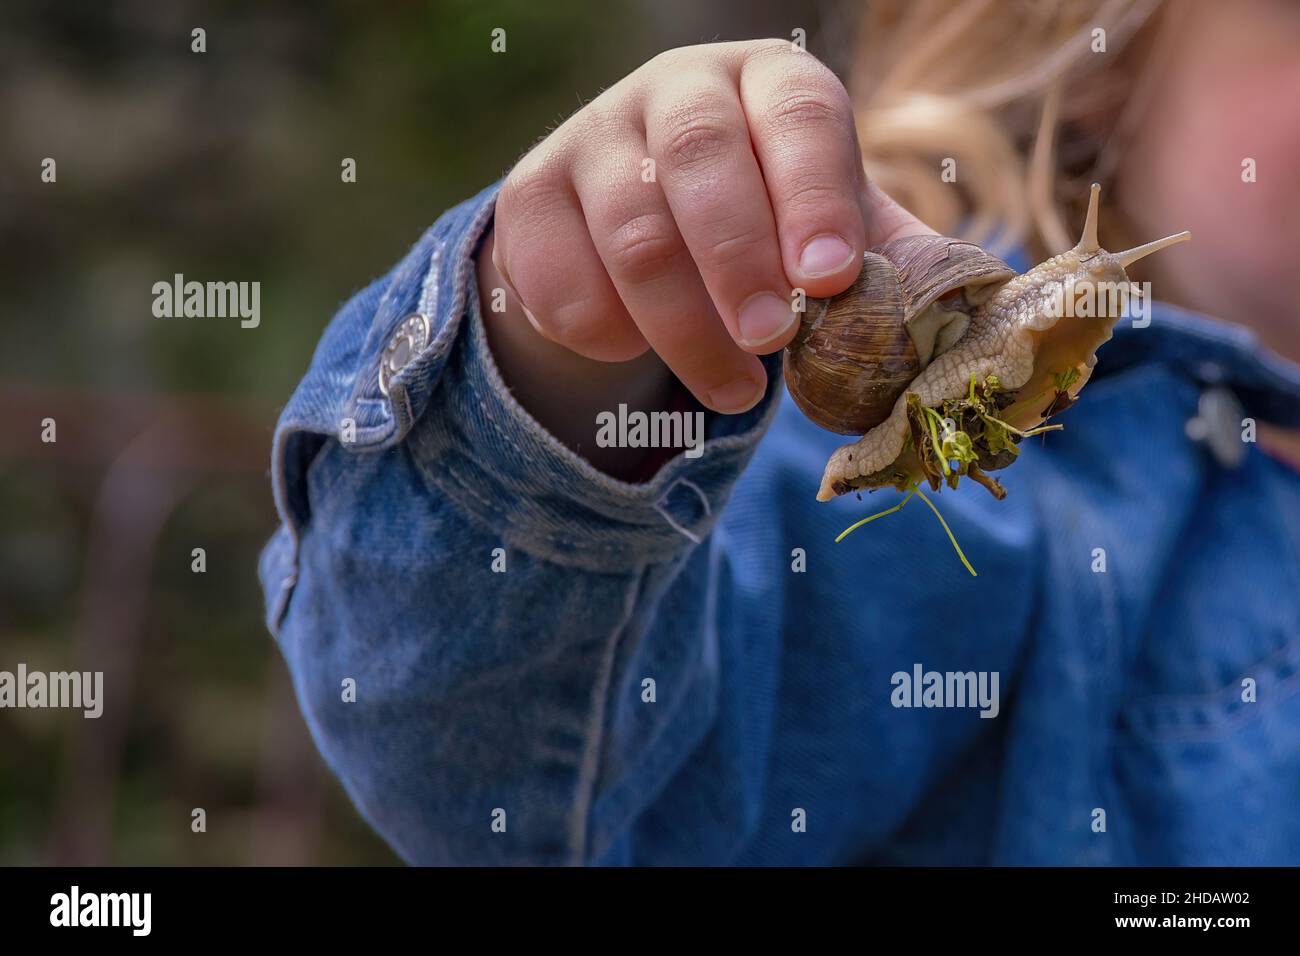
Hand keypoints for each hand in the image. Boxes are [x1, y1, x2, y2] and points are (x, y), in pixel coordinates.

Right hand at [477, 39, 931, 470]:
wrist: (639, 225)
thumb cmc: (761, 221)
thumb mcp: (830, 228)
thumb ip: (890, 261)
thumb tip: (969, 315)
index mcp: (770, 83)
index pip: (798, 114)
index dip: (815, 195)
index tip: (830, 280)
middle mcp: (676, 90)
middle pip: (699, 158)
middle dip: (738, 260)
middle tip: (769, 340)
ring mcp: (592, 136)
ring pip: (630, 232)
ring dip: (684, 327)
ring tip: (733, 390)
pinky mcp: (529, 197)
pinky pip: (559, 280)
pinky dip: (608, 335)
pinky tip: (643, 351)